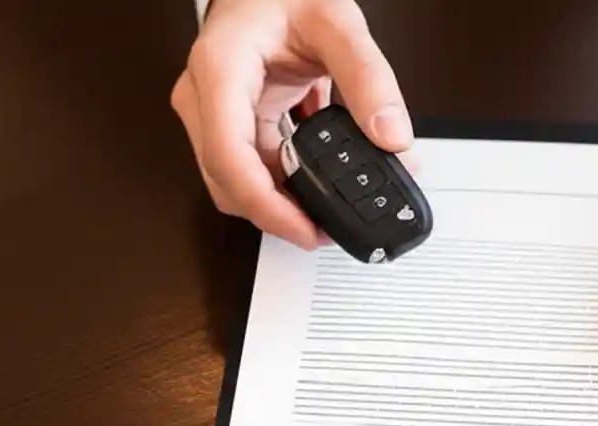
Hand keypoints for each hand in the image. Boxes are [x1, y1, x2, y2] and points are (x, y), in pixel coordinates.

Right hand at [170, 0, 411, 248]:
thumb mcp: (338, 23)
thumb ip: (370, 79)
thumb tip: (392, 136)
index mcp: (220, 72)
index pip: (229, 158)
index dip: (267, 207)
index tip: (306, 230)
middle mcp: (206, 99)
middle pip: (229, 183)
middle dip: (280, 214)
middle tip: (331, 229)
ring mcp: (214, 115)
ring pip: (240, 183)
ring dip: (285, 202)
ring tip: (336, 206)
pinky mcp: (232, 123)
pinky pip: (254, 169)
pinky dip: (288, 183)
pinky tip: (323, 180)